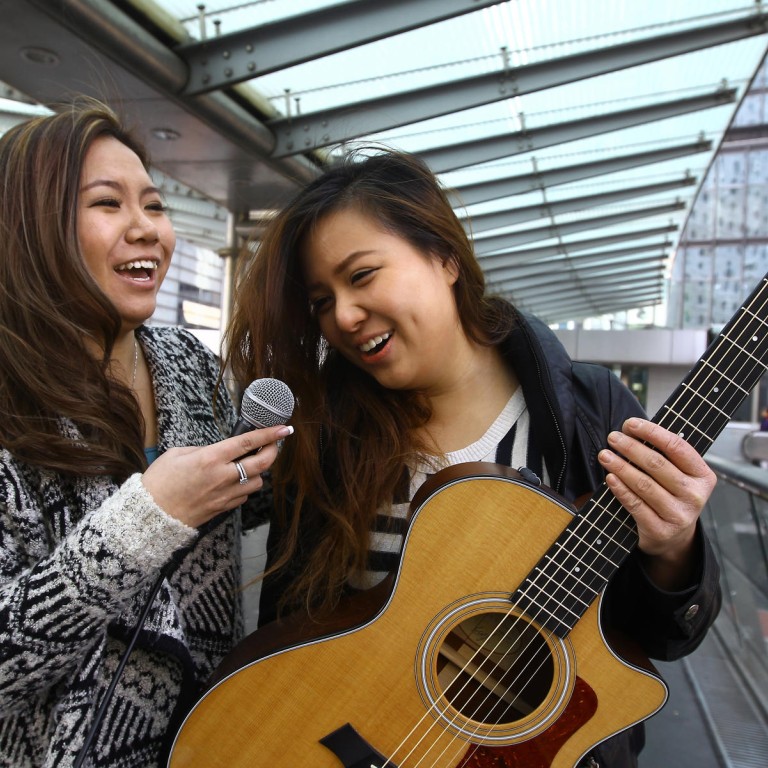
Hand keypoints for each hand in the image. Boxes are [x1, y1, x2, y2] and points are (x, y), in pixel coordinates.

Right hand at [140, 425, 292, 528]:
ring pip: (258, 481)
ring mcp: (225, 494)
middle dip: (274, 450)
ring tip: (250, 463)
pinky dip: (246, 487)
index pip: (248, 442)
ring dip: (259, 471)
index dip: (269, 434)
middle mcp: (223, 476)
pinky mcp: (223, 508)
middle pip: (262, 463)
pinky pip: (245, 496)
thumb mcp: (176, 454)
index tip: (283, 428)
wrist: (151, 516)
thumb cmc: (159, 482)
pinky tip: (236, 481)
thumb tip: (217, 451)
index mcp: (210, 458)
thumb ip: (202, 450)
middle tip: (276, 443)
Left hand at [597, 417, 715, 589]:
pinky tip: (610, 477)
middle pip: (657, 464)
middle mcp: (695, 495)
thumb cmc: (672, 496)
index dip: (652, 432)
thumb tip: (633, 430)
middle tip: (613, 437)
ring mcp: (679, 515)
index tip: (630, 424)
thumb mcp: (679, 476)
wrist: (674, 538)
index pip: (677, 447)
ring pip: (644, 484)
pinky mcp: (660, 530)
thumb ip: (664, 455)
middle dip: (631, 447)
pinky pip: (635, 504)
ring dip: (621, 466)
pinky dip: (620, 489)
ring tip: (605, 455)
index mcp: (703, 476)